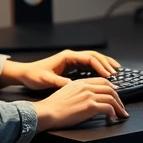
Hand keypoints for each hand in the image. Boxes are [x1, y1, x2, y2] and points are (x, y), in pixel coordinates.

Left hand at [0, 50, 120, 89]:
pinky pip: (89, 65)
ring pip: (93, 59)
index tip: (109, 75)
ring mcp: (72, 60)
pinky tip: (104, 75)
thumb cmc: (34, 76)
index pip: (89, 58)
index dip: (100, 66)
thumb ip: (59, 82)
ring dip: (104, 64)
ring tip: (116, 71)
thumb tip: (72, 86)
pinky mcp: (72, 66)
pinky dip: (98, 68)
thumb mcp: (46, 80)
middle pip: (94, 56)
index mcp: (67, 57)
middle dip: (106, 63)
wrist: (25, 74)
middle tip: (117, 73)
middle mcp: (71, 56)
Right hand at [31, 78, 128, 129]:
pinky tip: (112, 119)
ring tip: (121, 115)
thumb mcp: (65, 92)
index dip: (112, 88)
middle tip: (121, 108)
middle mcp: (86, 87)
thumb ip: (78, 92)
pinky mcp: (90, 106)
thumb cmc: (52, 106)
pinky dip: (113, 114)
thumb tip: (86, 100)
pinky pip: (108, 108)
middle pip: (110, 89)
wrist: (47, 112)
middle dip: (119, 99)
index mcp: (80, 82)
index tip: (116, 95)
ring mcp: (88, 95)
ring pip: (112, 98)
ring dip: (119, 107)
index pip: (102, 81)